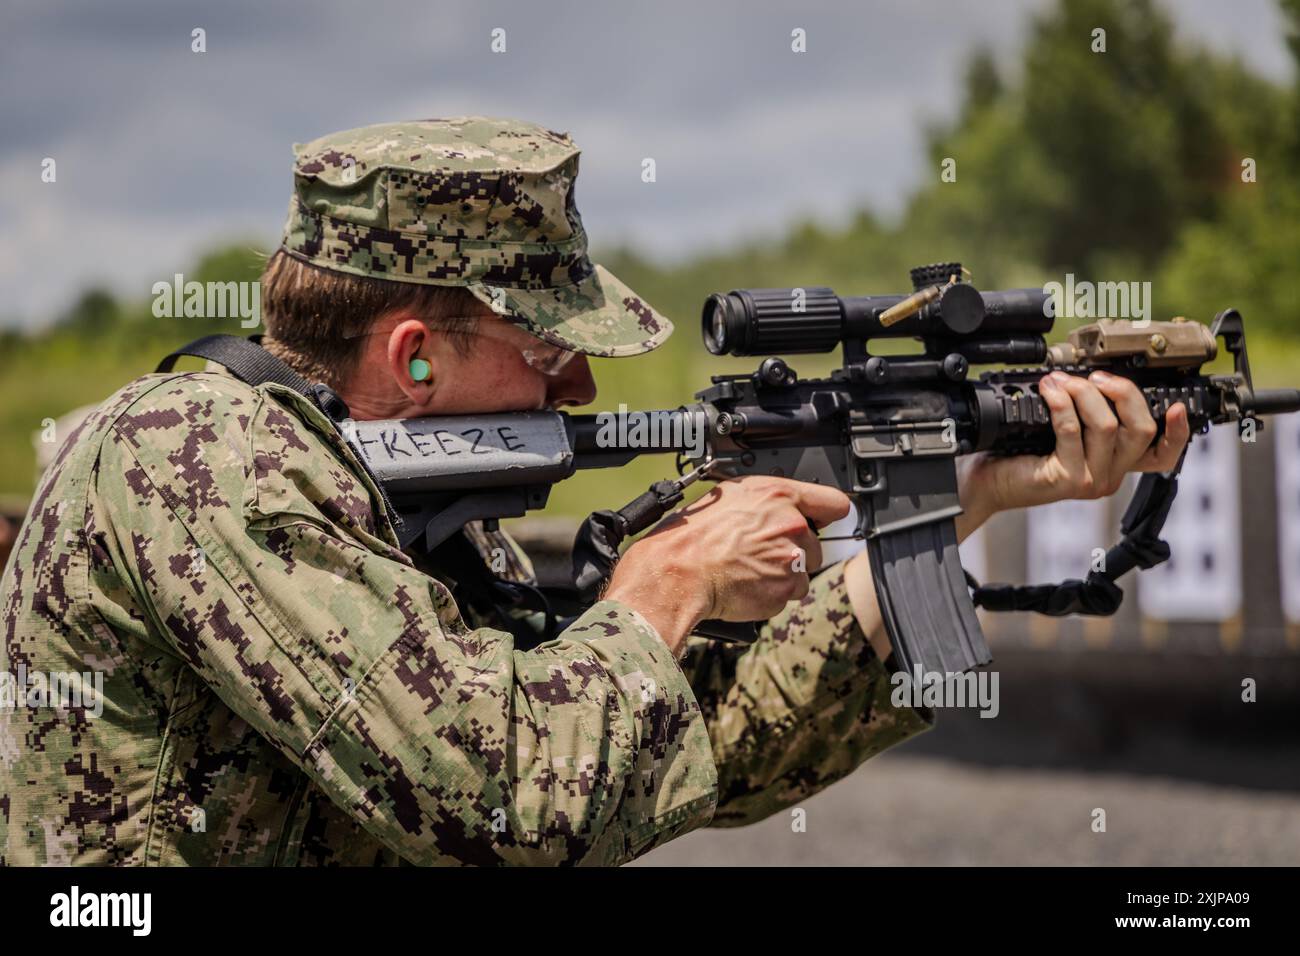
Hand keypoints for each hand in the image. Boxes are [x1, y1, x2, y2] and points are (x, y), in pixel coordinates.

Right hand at [604, 476, 849, 651]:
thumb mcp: (730, 496)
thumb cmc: (693, 534)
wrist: (678, 572)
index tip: (825, 518)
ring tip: (748, 569)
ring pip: (802, 572)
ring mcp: (792, 561)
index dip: (828, 512)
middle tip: (759, 552)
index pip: (833, 502)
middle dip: (794, 550)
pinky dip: (770, 594)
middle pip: (816, 544)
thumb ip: (767, 500)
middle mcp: (792, 526)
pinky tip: (745, 584)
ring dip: (783, 575)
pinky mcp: (785, 591)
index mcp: (779, 496)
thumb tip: (780, 505)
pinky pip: (787, 595)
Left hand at [958, 370, 1191, 528]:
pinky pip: (1072, 431)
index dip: (1179, 432)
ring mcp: (1092, 480)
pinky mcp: (1068, 480)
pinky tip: (1048, 390)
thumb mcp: (1065, 432)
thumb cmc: (1022, 453)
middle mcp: (1111, 475)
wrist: (988, 481)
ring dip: (1083, 393)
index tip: (1178, 405)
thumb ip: (1089, 414)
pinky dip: (1061, 404)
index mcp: (1117, 463)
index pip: (1162, 455)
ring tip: (1059, 380)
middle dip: (1121, 391)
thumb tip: (1096, 376)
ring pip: (1107, 427)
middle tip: (1093, 377)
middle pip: (1141, 428)